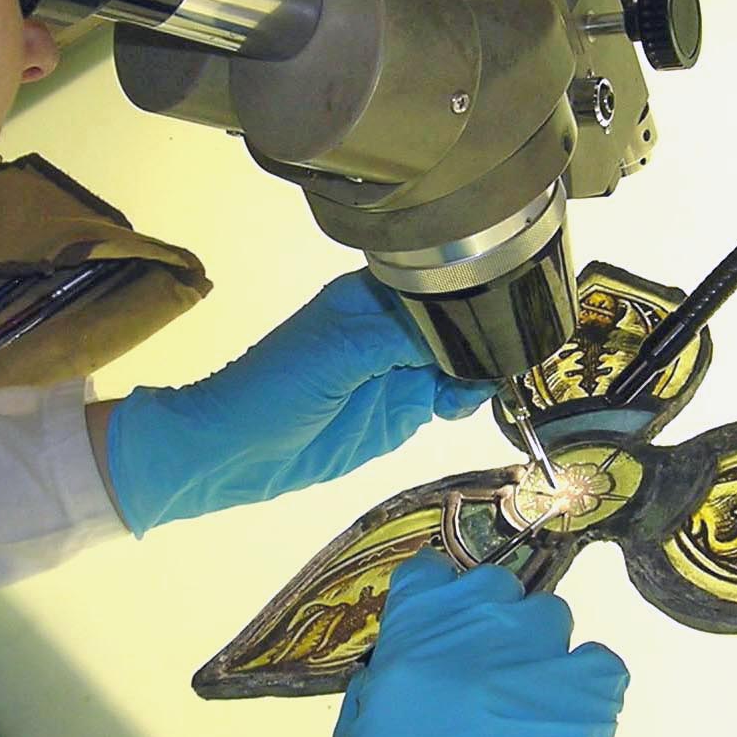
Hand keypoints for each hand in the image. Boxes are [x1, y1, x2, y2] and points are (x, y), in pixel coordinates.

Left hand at [102, 270, 494, 533]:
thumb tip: (463, 333)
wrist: (237, 452)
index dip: (470, 296)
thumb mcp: (340, 353)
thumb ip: (404, 339)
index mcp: (373, 296)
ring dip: (478, 370)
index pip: (438, 285)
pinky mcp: (403, 409)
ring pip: (462, 361)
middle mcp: (394, 328)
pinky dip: (465, 400)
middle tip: (499, 353)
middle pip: (458, 323)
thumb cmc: (274, 388)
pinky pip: (451, 398)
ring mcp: (401, 369)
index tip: (499, 311)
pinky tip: (458, 405)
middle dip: (481, 336)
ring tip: (474, 381)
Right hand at [322, 551, 627, 736]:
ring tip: (525, 712)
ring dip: (536, 655)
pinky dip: (585, 686)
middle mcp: (475, 648)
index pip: (430, 578)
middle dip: (489, 627)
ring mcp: (536, 675)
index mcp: (408, 654)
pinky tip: (562, 727)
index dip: (436, 604)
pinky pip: (600, 663)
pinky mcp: (588, 711)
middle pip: (495, 591)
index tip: (442, 630)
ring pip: (550, 620)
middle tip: (484, 681)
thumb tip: (419, 656)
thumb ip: (388, 684)